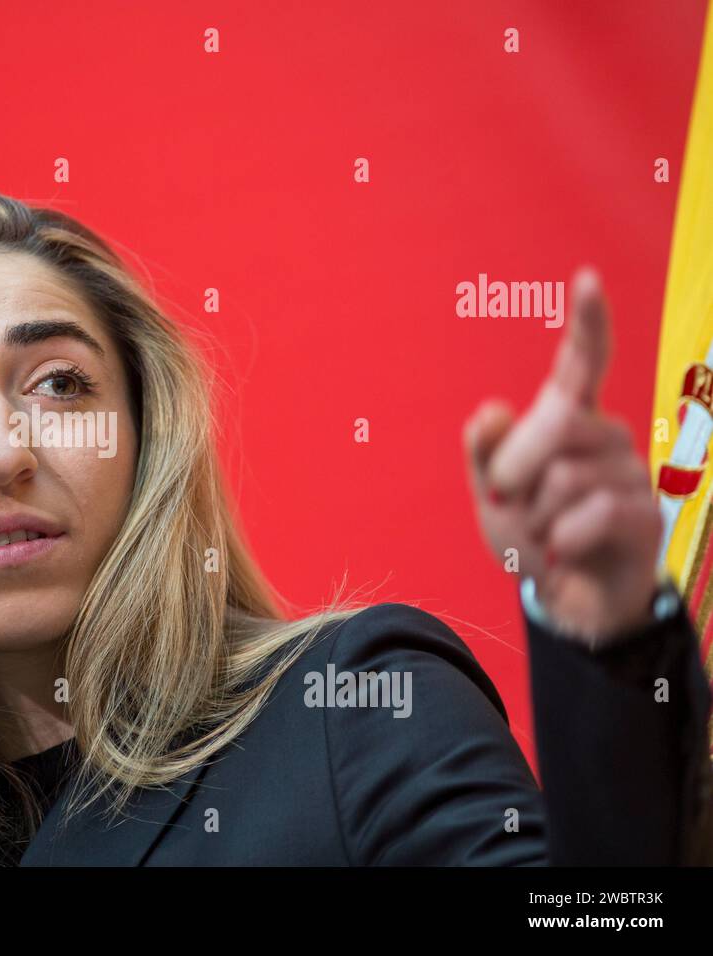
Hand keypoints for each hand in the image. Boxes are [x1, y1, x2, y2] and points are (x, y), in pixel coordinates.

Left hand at [463, 266, 663, 647]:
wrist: (563, 597)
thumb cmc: (528, 533)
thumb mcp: (491, 491)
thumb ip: (485, 449)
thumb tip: (491, 411)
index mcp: (570, 419)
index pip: (584, 361)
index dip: (588, 321)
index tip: (586, 278)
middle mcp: (607, 436)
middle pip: (556, 422)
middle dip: (515, 466)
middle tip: (503, 500)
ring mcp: (631, 473)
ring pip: (567, 475)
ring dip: (536, 514)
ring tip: (544, 531)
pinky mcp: (646, 515)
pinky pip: (592, 513)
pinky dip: (561, 538)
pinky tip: (563, 550)